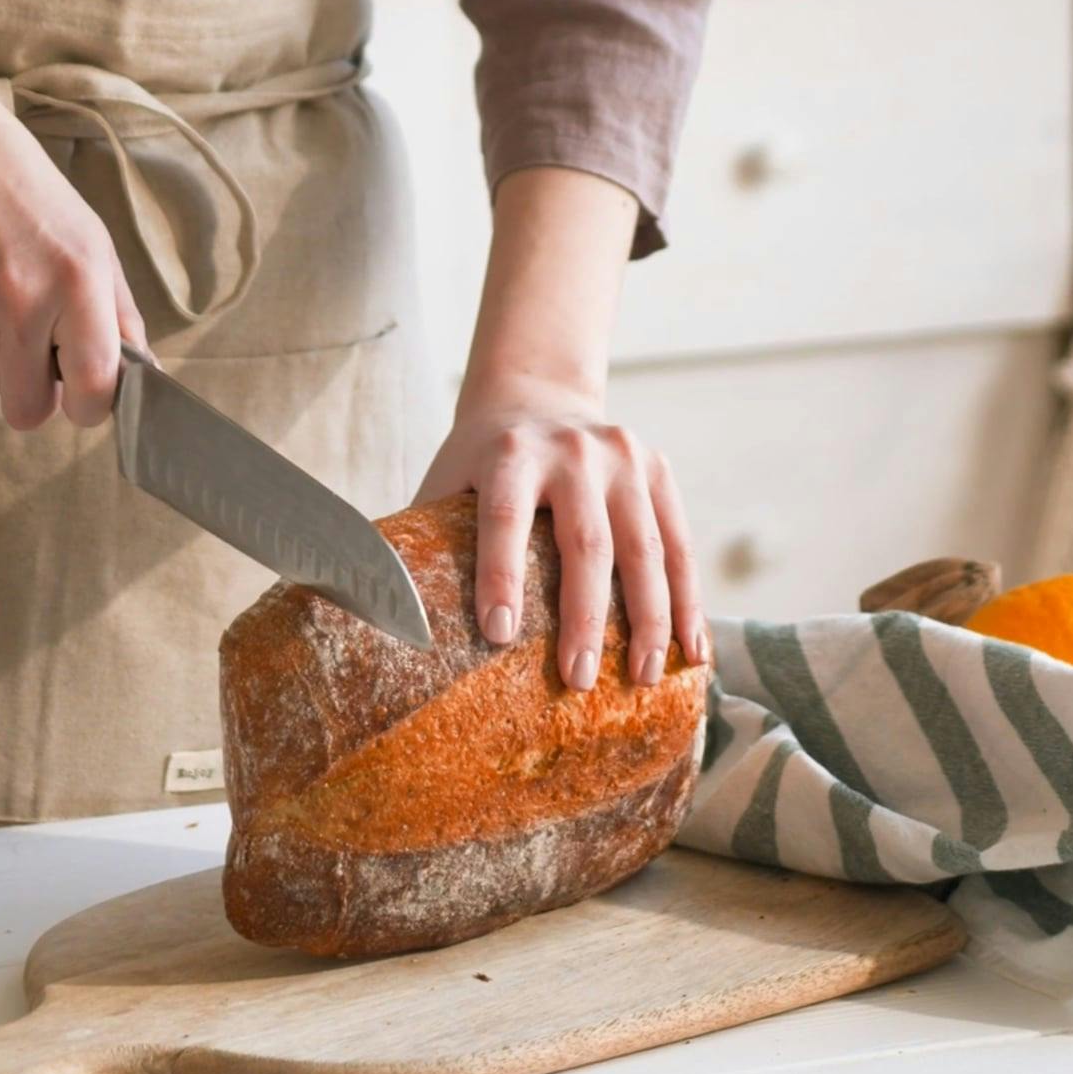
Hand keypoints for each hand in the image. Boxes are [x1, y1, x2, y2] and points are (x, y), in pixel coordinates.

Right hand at [0, 80, 147, 433]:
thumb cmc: (36, 199)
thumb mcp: (96, 245)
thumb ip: (121, 316)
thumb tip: (141, 376)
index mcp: (79, 285)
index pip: (92, 389)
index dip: (90, 406)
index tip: (84, 394)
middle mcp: (25, 302)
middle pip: (27, 410)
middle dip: (36, 396)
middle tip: (40, 358)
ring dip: (2, 360)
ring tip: (5, 306)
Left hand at [415, 372, 706, 691]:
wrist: (538, 393)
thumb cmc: (480, 461)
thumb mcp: (447, 479)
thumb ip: (424, 539)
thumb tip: (382, 621)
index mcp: (508, 452)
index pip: (504, 515)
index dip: (500, 573)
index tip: (498, 634)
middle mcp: (572, 449)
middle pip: (584, 540)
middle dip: (585, 616)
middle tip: (577, 680)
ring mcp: (623, 456)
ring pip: (644, 546)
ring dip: (649, 619)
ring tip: (641, 679)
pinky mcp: (659, 469)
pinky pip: (680, 543)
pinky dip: (688, 601)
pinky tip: (690, 652)